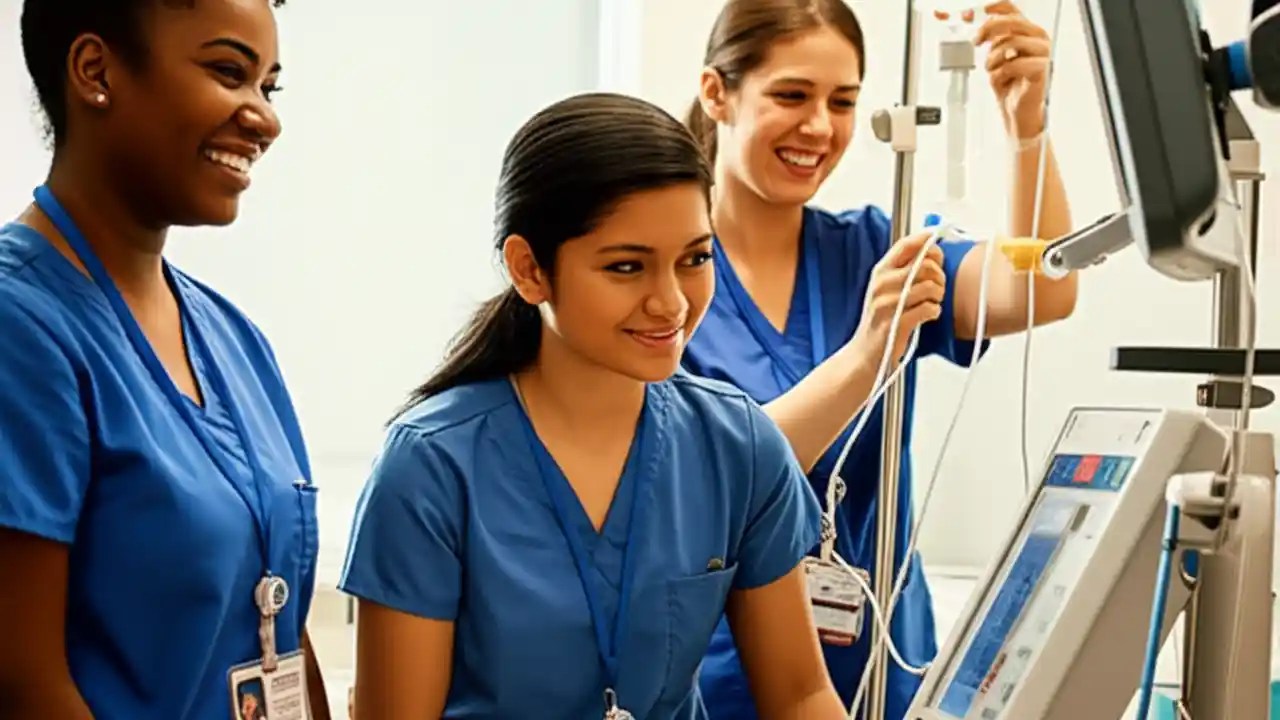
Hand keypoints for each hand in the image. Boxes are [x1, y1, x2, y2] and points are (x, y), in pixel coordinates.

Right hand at [851, 231, 945, 371]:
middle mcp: (882, 284)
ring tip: (932, 302)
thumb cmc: (882, 320)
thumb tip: (932, 249)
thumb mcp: (886, 289)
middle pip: (925, 264)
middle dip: (939, 275)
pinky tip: (928, 315)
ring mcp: (888, 304)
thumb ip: (904, 269)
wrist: (866, 354)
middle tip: (937, 288)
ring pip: (931, 286)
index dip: (927, 242)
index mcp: (880, 271)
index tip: (938, 251)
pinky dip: (934, 311)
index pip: (906, 245)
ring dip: (938, 295)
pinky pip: (929, 308)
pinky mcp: (897, 323)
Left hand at [938, 2, 1051, 139]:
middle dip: (988, 29)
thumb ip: (986, 38)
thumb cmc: (1007, 84)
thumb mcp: (992, 56)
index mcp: (1026, 31)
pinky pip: (1015, 64)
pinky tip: (1002, 80)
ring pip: (1012, 42)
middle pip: (1012, 20)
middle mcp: (1037, 37)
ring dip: (994, 57)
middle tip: (976, 41)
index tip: (970, 13)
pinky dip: (1002, 73)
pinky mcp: (1042, 68)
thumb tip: (966, 18)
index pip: (1010, 9)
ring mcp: (1042, 52)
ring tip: (991, 69)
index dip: (990, 7)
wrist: (1016, 111)